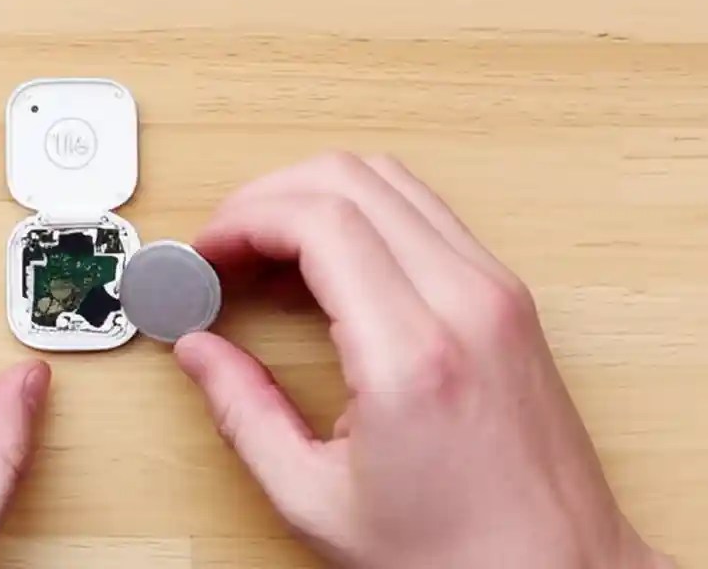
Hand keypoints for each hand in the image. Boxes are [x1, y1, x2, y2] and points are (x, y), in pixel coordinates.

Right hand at [175, 153, 671, 568]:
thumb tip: (199, 352)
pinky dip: (359, 215)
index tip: (206, 251)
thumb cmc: (461, 557)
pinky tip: (323, 265)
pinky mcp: (509, 296)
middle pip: (351, 177)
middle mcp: (467, 302)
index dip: (244, 220)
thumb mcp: (318, 501)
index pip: (320, 219)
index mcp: (414, 354)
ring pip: (390, 178)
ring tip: (265, 253)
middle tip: (224, 247)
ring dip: (314, 198)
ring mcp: (497, 290)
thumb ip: (244, 414)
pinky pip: (423, 212)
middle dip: (267, 197)